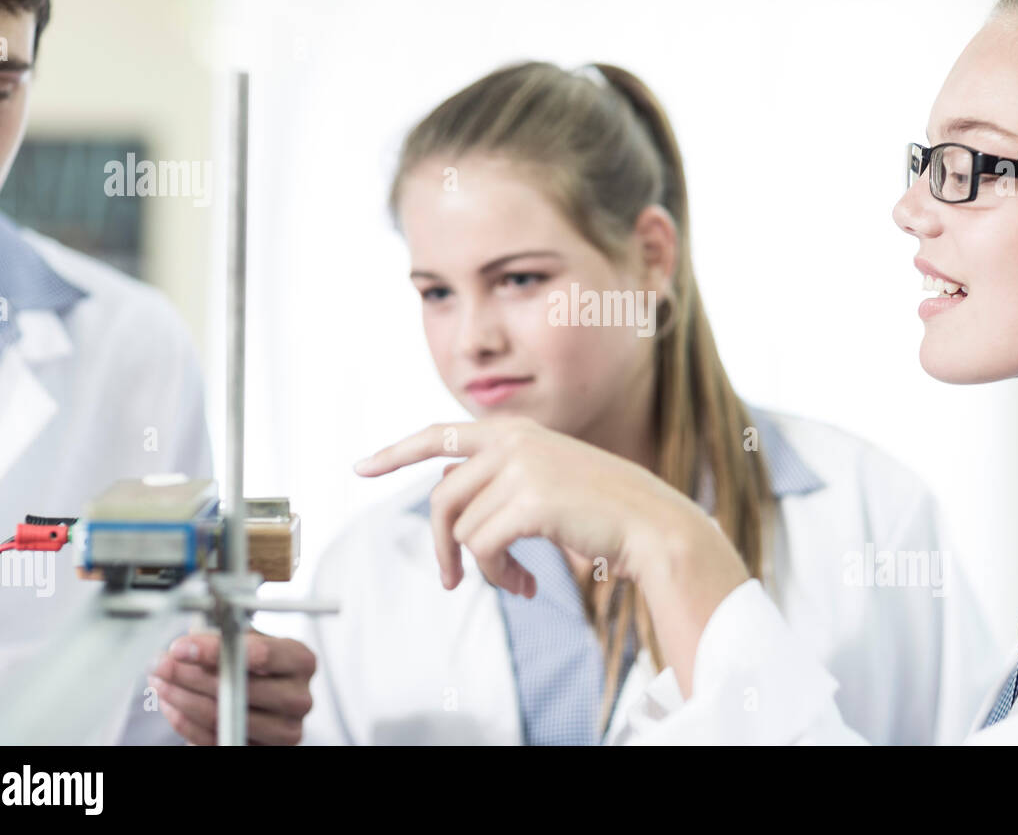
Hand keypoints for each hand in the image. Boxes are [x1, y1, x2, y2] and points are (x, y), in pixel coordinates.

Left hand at [149, 630, 315, 744]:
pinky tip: (172, 705)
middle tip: (161, 664)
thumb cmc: (259, 663)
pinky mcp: (263, 751)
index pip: (260, 654)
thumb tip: (188, 642)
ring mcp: (284, 731)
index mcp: (301, 661)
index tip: (180, 647)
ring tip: (161, 682)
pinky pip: (215, 740)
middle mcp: (299, 698)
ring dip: (181, 699)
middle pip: (237, 689)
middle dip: (189, 675)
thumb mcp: (250, 640)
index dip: (214, 651)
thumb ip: (225, 638)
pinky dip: (186, 723)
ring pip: (221, 716)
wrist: (272, 694)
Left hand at [354, 416, 704, 593]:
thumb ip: (498, 477)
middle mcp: (514, 440)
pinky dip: (499, 576)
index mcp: (516, 431)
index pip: (440, 435)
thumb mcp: (546, 481)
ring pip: (462, 529)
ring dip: (483, 568)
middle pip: (442, 497)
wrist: (655, 527)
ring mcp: (521, 466)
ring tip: (515, 583)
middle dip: (442, 546)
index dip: (396, 452)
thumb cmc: (606, 511)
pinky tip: (527, 586)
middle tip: (450, 582)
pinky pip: (483, 548)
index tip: (361, 466)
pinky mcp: (529, 500)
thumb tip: (447, 486)